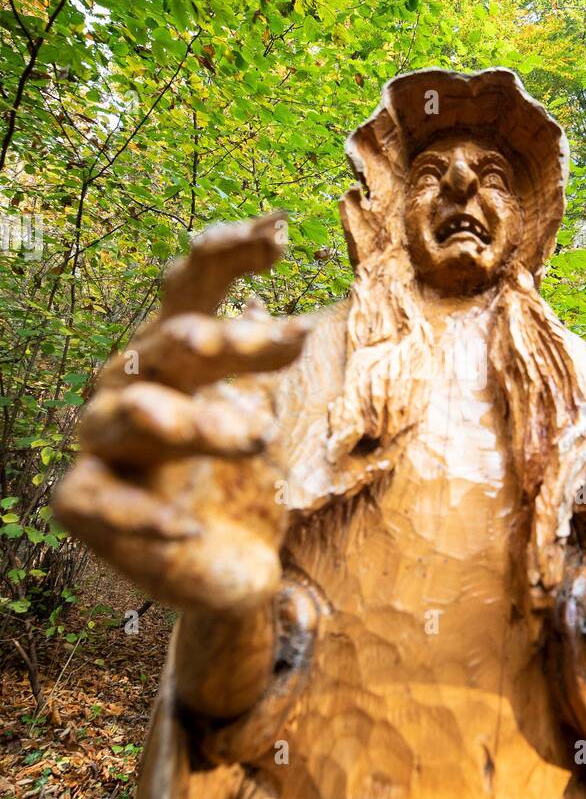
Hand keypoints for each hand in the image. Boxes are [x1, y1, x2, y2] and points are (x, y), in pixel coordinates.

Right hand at [53, 214, 308, 614]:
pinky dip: (144, 515)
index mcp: (172, 351)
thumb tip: (275, 309)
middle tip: (289, 339)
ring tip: (252, 436)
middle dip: (224, 340)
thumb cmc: (239, 479)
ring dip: (191, 421)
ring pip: (133, 415)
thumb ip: (258, 364)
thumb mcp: (259, 412)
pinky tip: (189, 527)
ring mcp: (102, 441)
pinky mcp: (84, 502)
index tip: (279, 233)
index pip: (190, 284)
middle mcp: (129, 383)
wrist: (225, 565)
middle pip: (168, 345)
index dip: (226, 252)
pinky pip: (101, 501)